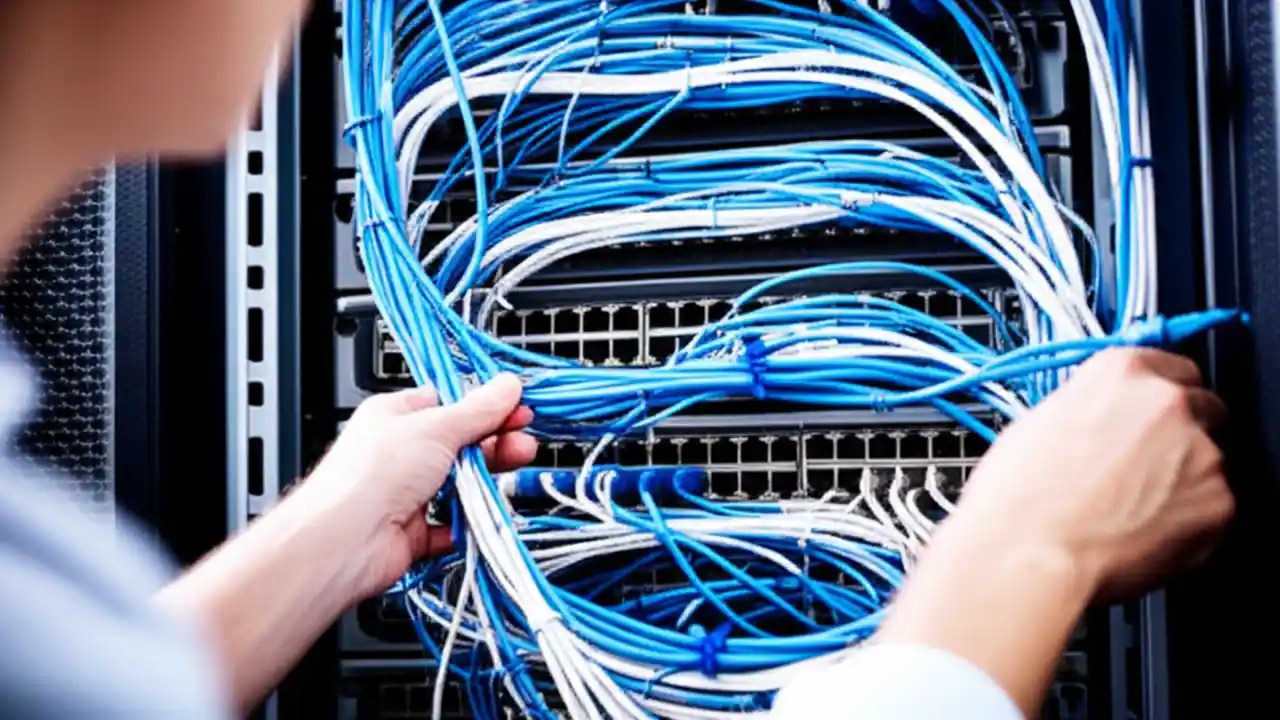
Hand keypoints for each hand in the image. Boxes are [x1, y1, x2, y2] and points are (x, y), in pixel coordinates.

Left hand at [301, 373, 536, 598]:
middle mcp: (399, 453)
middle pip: (459, 445)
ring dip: (485, 482)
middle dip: (494, 443)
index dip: (485, 407)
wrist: (344, 541)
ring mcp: (405, 493)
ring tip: (510, 473)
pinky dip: (466, 523)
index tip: (516, 408)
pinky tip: (480, 513)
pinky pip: (449, 526)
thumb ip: (478, 410)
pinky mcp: (411, 532)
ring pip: (458, 485)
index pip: (449, 404)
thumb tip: (506, 386)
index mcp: (396, 416)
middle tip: (523, 443)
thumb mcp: (436, 427)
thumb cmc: (371, 474)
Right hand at [958, 347, 1233, 600]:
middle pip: (1203, 410)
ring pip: (1210, 464)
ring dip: (1184, 483)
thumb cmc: (1020, 496)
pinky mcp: (1219, 505)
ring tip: (1131, 511)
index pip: (1174, 368)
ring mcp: (1202, 453)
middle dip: (1181, 437)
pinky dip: (1189, 524)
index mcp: (1124, 372)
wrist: (1029, 554)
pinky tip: (1144, 534)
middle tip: (1142, 470)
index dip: (1162, 398)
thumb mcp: (1042, 422)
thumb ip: (1094, 410)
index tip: (1153, 418)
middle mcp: (1170, 403)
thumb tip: (1108, 423)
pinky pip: (1214, 510)